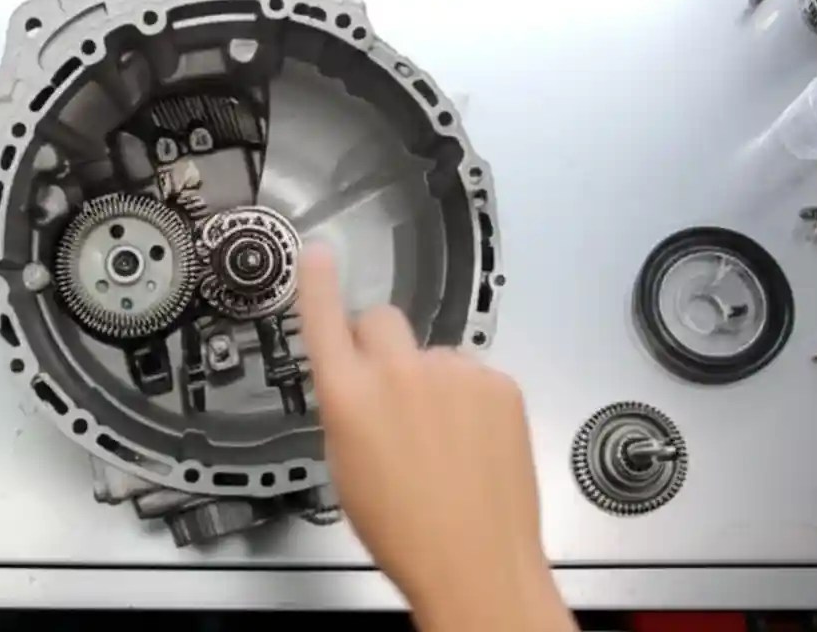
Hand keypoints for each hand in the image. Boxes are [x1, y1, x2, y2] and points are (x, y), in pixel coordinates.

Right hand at [297, 245, 572, 631]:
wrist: (476, 563)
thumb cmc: (404, 532)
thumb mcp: (344, 469)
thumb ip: (347, 410)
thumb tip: (356, 386)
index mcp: (349, 396)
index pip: (324, 318)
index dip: (317, 282)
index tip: (317, 253)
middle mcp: (400, 374)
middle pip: (381, 321)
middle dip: (379, 345)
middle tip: (389, 391)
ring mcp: (454, 375)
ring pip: (432, 355)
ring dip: (430, 382)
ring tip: (441, 443)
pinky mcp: (499, 385)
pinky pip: (473, 376)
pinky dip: (470, 402)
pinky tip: (470, 445)